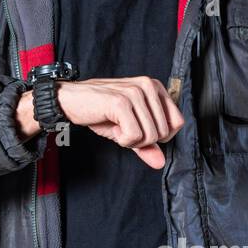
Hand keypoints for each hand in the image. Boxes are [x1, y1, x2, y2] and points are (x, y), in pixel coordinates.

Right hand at [16, 76, 183, 168]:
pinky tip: (112, 128)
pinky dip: (122, 140)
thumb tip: (160, 162)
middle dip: (142, 140)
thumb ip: (146, 144)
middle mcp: (148, 86)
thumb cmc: (100, 112)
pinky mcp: (121, 102)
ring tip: (116, 126)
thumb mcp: (128, 129)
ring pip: (151, 136)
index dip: (158, 136)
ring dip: (131, 140)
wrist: (70, 101)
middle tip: (122, 128)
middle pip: (163, 133)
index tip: (137, 128)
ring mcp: (135, 92)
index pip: (177, 123)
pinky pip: (134, 136)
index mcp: (155, 87)